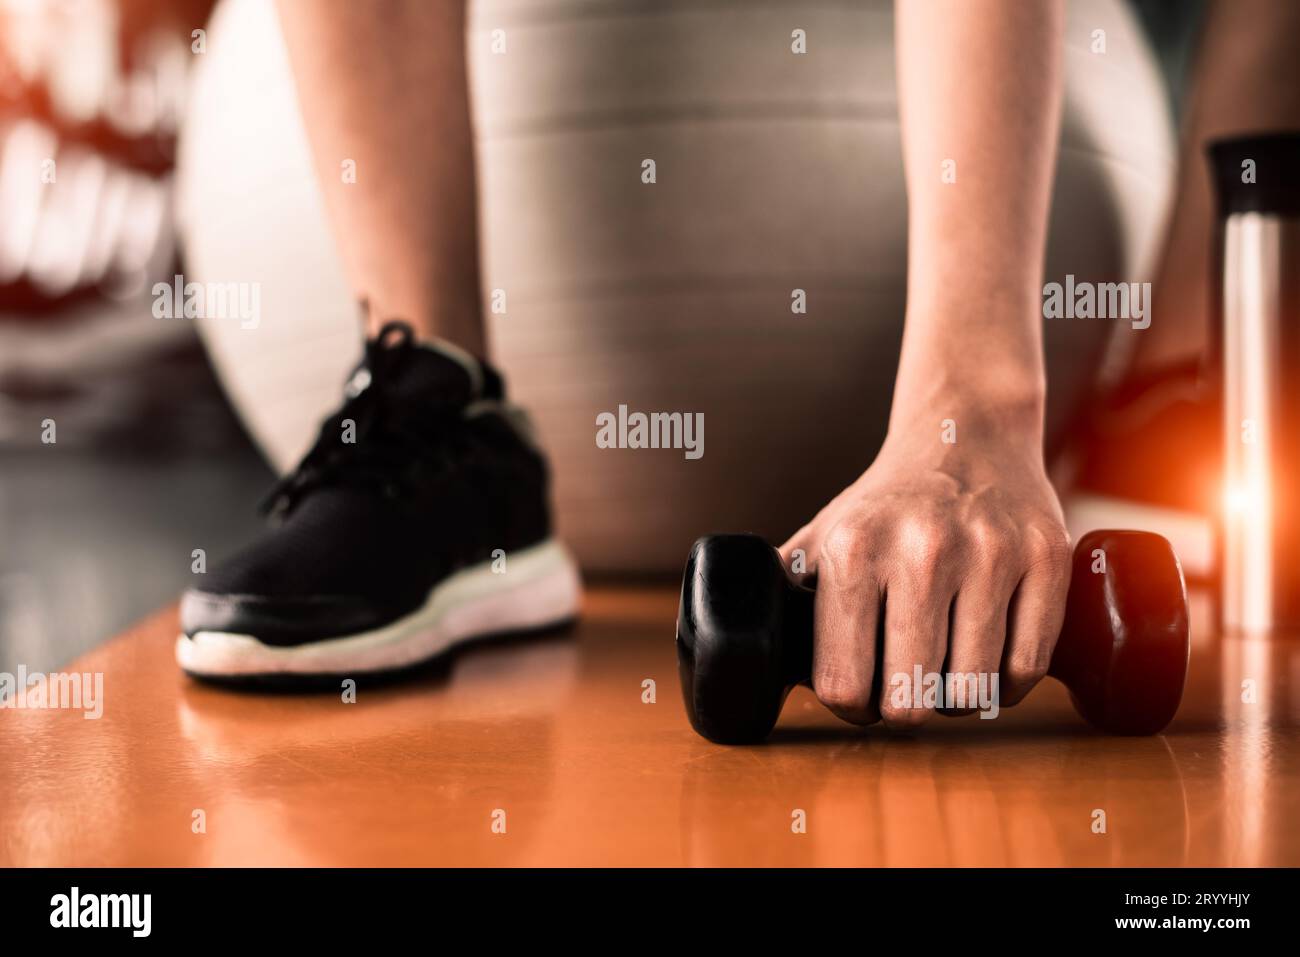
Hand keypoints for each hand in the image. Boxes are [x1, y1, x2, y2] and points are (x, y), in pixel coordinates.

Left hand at [780, 398, 1070, 728]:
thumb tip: (756, 649)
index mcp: (853, 549)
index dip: (850, 707)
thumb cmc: (889, 502)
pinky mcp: (1046, 558)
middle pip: (910, 699)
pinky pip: (1027, 668)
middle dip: (903, 710)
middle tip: (904, 691)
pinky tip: (985, 662)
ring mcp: (990, 553)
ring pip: (972, 692)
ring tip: (944, 676)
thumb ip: (789, 591)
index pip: (844, 682)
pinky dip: (1005, 684)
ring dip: (955, 701)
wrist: (966, 433)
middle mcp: (922, 549)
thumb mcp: (826, 534)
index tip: (859, 697)